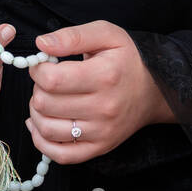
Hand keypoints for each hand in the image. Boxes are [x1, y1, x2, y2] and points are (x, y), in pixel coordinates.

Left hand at [23, 20, 175, 163]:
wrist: (155, 91)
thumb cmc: (127, 60)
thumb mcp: (106, 35)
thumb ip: (72, 36)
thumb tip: (41, 44)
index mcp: (104, 76)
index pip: (52, 80)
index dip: (38, 70)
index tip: (42, 66)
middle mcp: (104, 107)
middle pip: (46, 104)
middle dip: (38, 90)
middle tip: (48, 83)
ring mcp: (102, 132)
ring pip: (47, 129)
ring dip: (36, 113)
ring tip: (45, 100)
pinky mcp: (99, 148)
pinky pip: (60, 155)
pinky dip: (42, 141)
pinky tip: (41, 125)